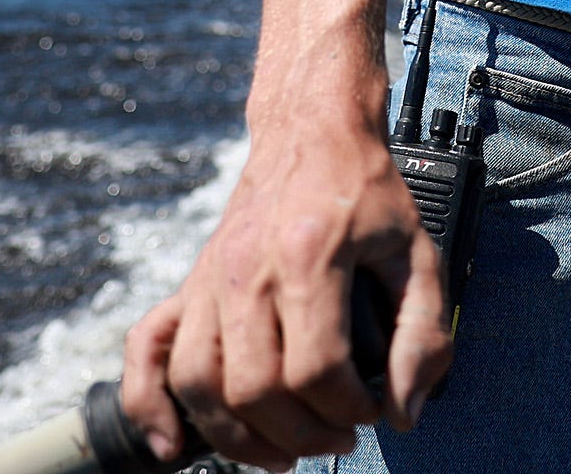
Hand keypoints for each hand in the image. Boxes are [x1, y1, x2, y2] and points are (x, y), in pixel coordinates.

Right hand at [118, 107, 449, 469]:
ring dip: (238, 437)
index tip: (372, 408)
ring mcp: (209, 278)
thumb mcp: (418, 251)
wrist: (312, 129)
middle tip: (339, 436)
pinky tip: (172, 443)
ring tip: (284, 450)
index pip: (316, 368)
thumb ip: (422, 333)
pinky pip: (148, 351)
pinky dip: (150, 404)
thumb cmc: (366, 190)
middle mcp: (246, 269)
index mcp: (306, 257)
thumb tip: (404, 410)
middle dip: (302, 434)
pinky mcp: (191, 284)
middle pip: (255, 388)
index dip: (348, 408)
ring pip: (200, 383)